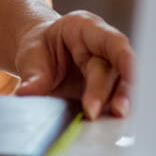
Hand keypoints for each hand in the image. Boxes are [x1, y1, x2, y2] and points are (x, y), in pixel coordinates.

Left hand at [13, 11, 134, 119]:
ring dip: (117, 105)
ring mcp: (107, 72)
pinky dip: (110, 115)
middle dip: (104, 91)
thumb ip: (32, 75)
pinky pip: (111, 103)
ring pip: (119, 89)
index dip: (124, 58)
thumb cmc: (39, 49)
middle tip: (91, 111)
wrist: (39, 57)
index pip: (112, 41)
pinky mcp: (106, 93)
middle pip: (111, 70)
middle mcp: (102, 50)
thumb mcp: (30, 56)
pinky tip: (108, 127)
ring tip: (111, 120)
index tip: (129, 74)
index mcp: (85, 29)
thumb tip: (26, 93)